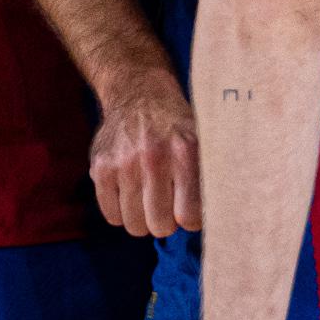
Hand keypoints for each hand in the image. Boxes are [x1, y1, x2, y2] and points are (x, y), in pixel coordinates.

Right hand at [92, 73, 200, 238]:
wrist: (139, 93)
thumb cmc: (177, 125)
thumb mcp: (202, 141)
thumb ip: (208, 177)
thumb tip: (219, 218)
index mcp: (185, 152)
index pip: (190, 216)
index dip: (191, 219)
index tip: (189, 210)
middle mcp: (153, 157)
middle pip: (160, 225)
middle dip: (166, 222)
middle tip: (168, 207)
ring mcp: (123, 163)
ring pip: (135, 225)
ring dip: (143, 218)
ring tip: (148, 199)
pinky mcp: (100, 168)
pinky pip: (112, 217)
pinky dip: (122, 213)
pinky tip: (130, 194)